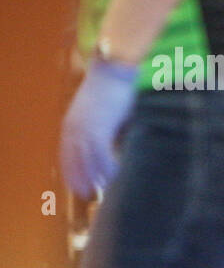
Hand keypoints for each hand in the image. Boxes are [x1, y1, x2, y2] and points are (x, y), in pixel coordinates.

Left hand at [59, 58, 139, 198]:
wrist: (114, 73)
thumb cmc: (112, 90)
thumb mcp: (102, 113)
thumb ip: (102, 130)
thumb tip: (114, 147)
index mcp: (71, 123)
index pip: (66, 153)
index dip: (71, 171)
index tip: (76, 184)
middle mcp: (73, 128)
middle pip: (74, 160)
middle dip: (80, 178)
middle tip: (87, 194)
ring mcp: (84, 128)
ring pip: (87, 160)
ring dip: (94, 176)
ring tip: (102, 189)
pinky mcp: (98, 128)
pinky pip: (101, 154)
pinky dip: (106, 166)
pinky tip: (113, 175)